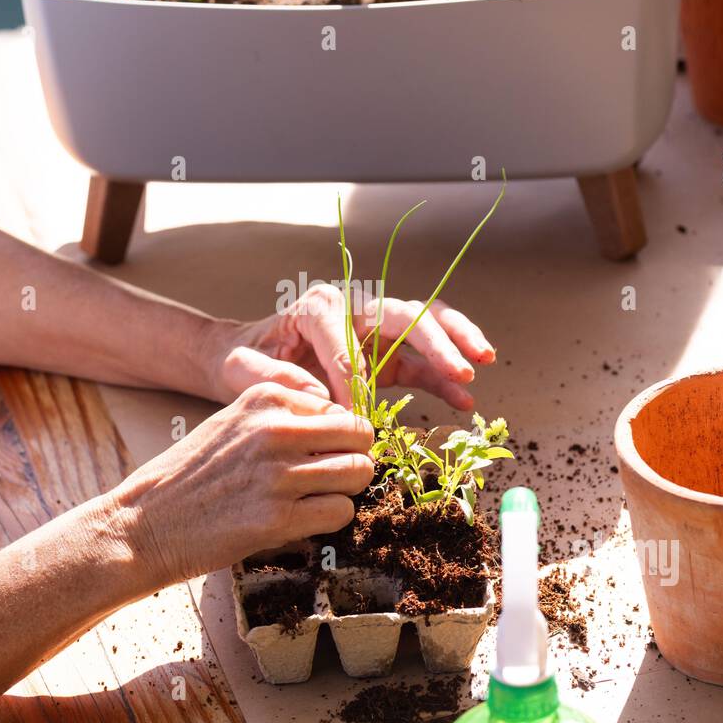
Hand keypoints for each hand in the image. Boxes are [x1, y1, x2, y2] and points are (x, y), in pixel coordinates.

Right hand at [112, 382, 373, 582]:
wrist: (142, 524)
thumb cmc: (187, 477)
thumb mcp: (231, 423)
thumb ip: (281, 419)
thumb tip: (342, 428)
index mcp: (265, 398)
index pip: (342, 411)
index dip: (341, 438)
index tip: (324, 456)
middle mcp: (275, 430)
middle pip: (359, 438)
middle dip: (354, 460)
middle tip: (332, 480)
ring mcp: (278, 475)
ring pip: (358, 474)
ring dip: (345, 491)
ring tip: (315, 500)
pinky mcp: (277, 518)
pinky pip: (341, 512)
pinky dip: (331, 519)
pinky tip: (303, 520)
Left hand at [207, 283, 494, 411]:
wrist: (244, 359)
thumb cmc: (243, 359)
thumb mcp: (242, 369)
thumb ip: (274, 378)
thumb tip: (317, 397)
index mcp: (320, 307)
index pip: (350, 342)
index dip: (355, 379)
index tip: (354, 415)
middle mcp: (354, 309)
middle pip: (405, 315)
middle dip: (437, 341)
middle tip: (463, 368)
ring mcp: (374, 332)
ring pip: (425, 327)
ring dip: (455, 344)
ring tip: (481, 365)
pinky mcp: (385, 357)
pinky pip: (421, 364)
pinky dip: (443, 379)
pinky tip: (465, 401)